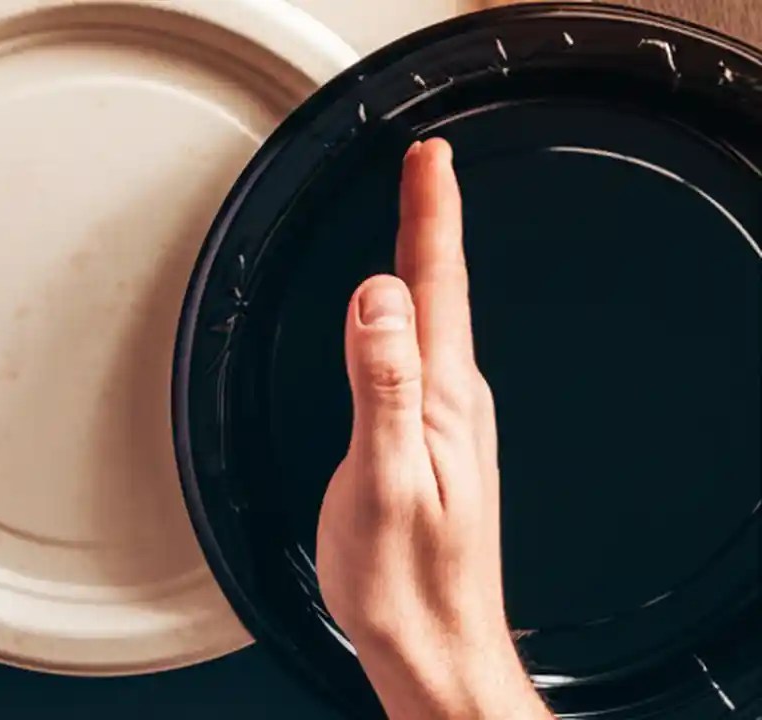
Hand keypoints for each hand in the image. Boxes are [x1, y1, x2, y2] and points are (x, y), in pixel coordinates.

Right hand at [315, 140, 550, 718]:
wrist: (433, 647)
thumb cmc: (403, 580)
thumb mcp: (383, 478)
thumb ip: (380, 383)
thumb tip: (378, 297)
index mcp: (439, 400)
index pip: (439, 286)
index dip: (431, 215)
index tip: (428, 158)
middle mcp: (452, 404)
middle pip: (443, 291)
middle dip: (431, 220)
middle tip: (425, 165)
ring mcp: (447, 426)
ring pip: (435, 322)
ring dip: (428, 264)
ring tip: (419, 221)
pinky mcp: (432, 446)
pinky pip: (423, 358)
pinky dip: (415, 316)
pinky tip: (406, 319)